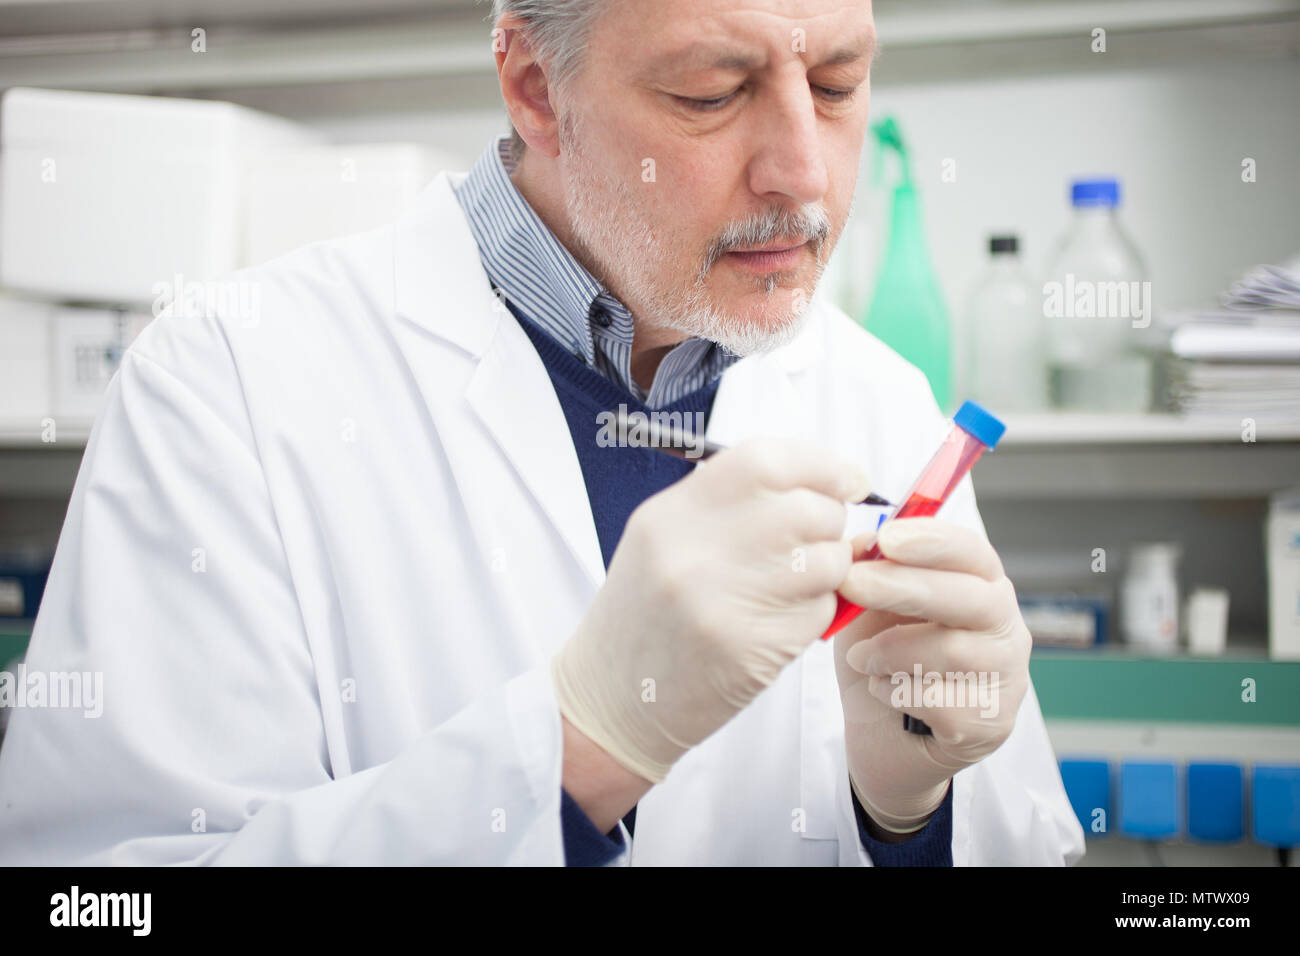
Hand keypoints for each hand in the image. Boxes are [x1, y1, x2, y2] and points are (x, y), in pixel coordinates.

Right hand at [553, 438, 870, 782]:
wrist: (613, 697)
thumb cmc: (645, 614)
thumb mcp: (662, 538)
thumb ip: (728, 502)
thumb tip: (817, 478)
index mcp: (672, 515)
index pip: (767, 461)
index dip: (821, 465)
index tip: (845, 478)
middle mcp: (694, 552)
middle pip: (808, 510)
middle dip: (830, 520)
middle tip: (817, 536)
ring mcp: (724, 603)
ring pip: (826, 562)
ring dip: (828, 568)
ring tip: (792, 583)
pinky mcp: (752, 651)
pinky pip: (820, 612)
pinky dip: (813, 612)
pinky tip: (775, 620)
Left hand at [832, 517, 1030, 831]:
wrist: (883, 740)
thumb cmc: (883, 663)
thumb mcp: (867, 611)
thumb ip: (870, 576)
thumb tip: (862, 544)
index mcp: (981, 588)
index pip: (974, 554)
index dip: (935, 541)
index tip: (888, 537)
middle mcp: (1004, 629)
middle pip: (972, 598)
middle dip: (906, 586)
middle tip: (853, 582)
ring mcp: (1006, 679)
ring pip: (951, 652)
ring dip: (889, 651)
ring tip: (860, 657)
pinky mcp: (990, 725)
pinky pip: (939, 699)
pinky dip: (895, 691)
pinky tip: (884, 691)